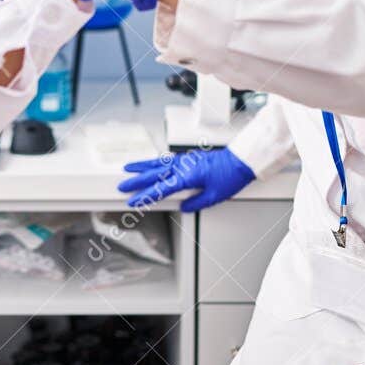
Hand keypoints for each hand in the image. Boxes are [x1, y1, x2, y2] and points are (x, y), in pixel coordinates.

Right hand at [118, 148, 255, 212]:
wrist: (241, 160)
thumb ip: (195, 203)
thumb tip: (183, 206)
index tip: (133, 201)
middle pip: (154, 174)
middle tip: (122, 186)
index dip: (145, 196)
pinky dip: (155, 161)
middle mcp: (183, 166)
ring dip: (142, 166)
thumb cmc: (230, 176)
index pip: (160, 189)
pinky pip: (167, 159)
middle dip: (136, 181)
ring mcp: (185, 160)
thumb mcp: (214, 197)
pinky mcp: (189, 158)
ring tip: (128, 168)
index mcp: (186, 177)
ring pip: (158, 163)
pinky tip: (151, 164)